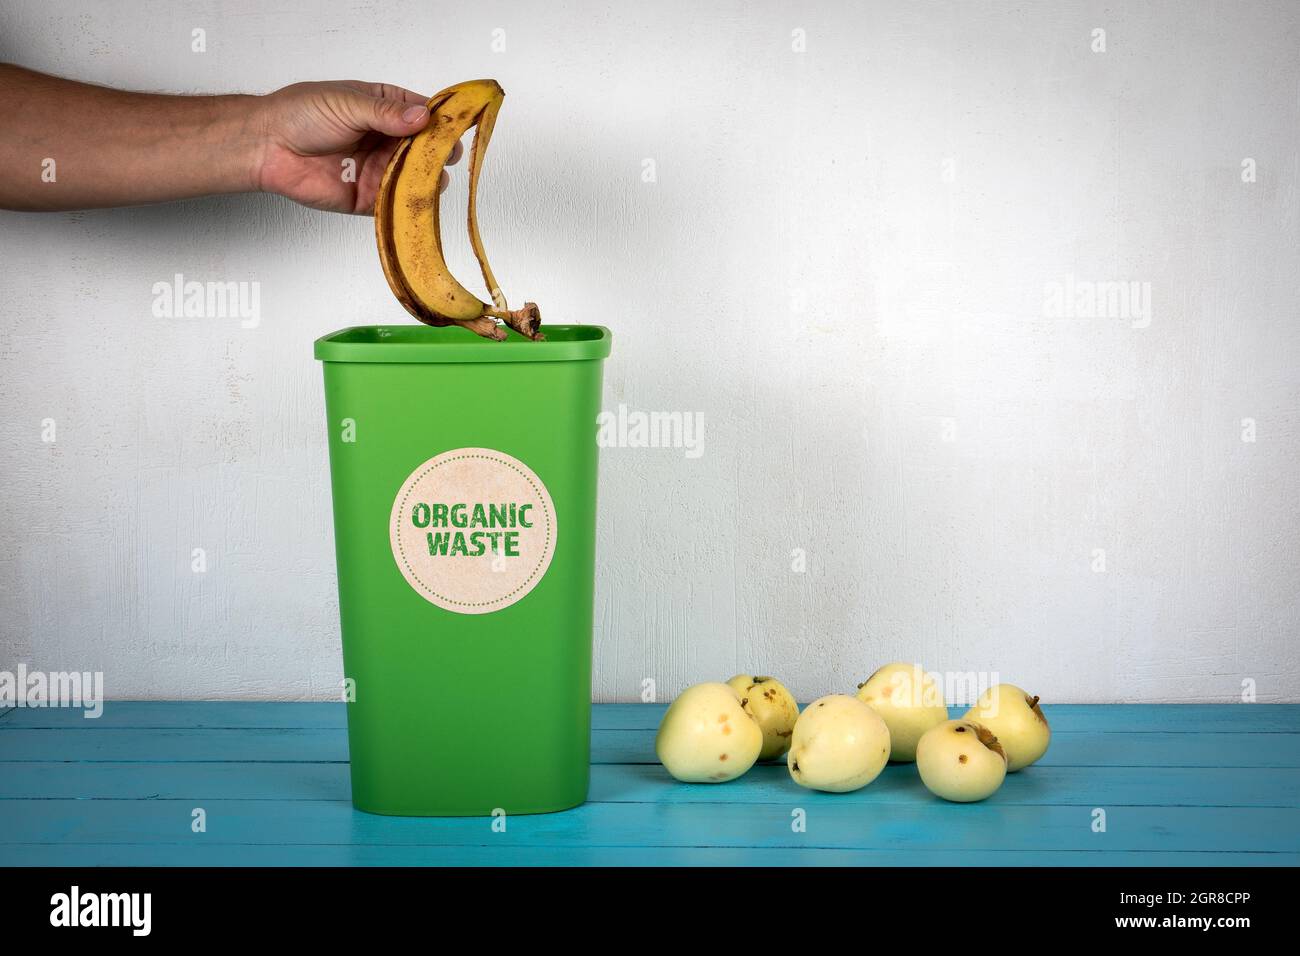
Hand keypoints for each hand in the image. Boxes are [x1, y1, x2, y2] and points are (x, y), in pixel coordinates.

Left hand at [253, 80, 462, 214]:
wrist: (268, 146)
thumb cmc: (302, 114)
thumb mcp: (348, 103)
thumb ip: (387, 113)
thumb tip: (423, 117)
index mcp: (384, 108)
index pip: (424, 114)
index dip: (443, 121)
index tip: (458, 127)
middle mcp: (386, 139)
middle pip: (426, 149)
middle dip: (438, 154)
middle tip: (446, 156)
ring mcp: (380, 169)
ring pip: (416, 178)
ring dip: (427, 179)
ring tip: (430, 177)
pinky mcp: (369, 197)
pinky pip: (396, 203)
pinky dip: (408, 204)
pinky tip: (416, 199)